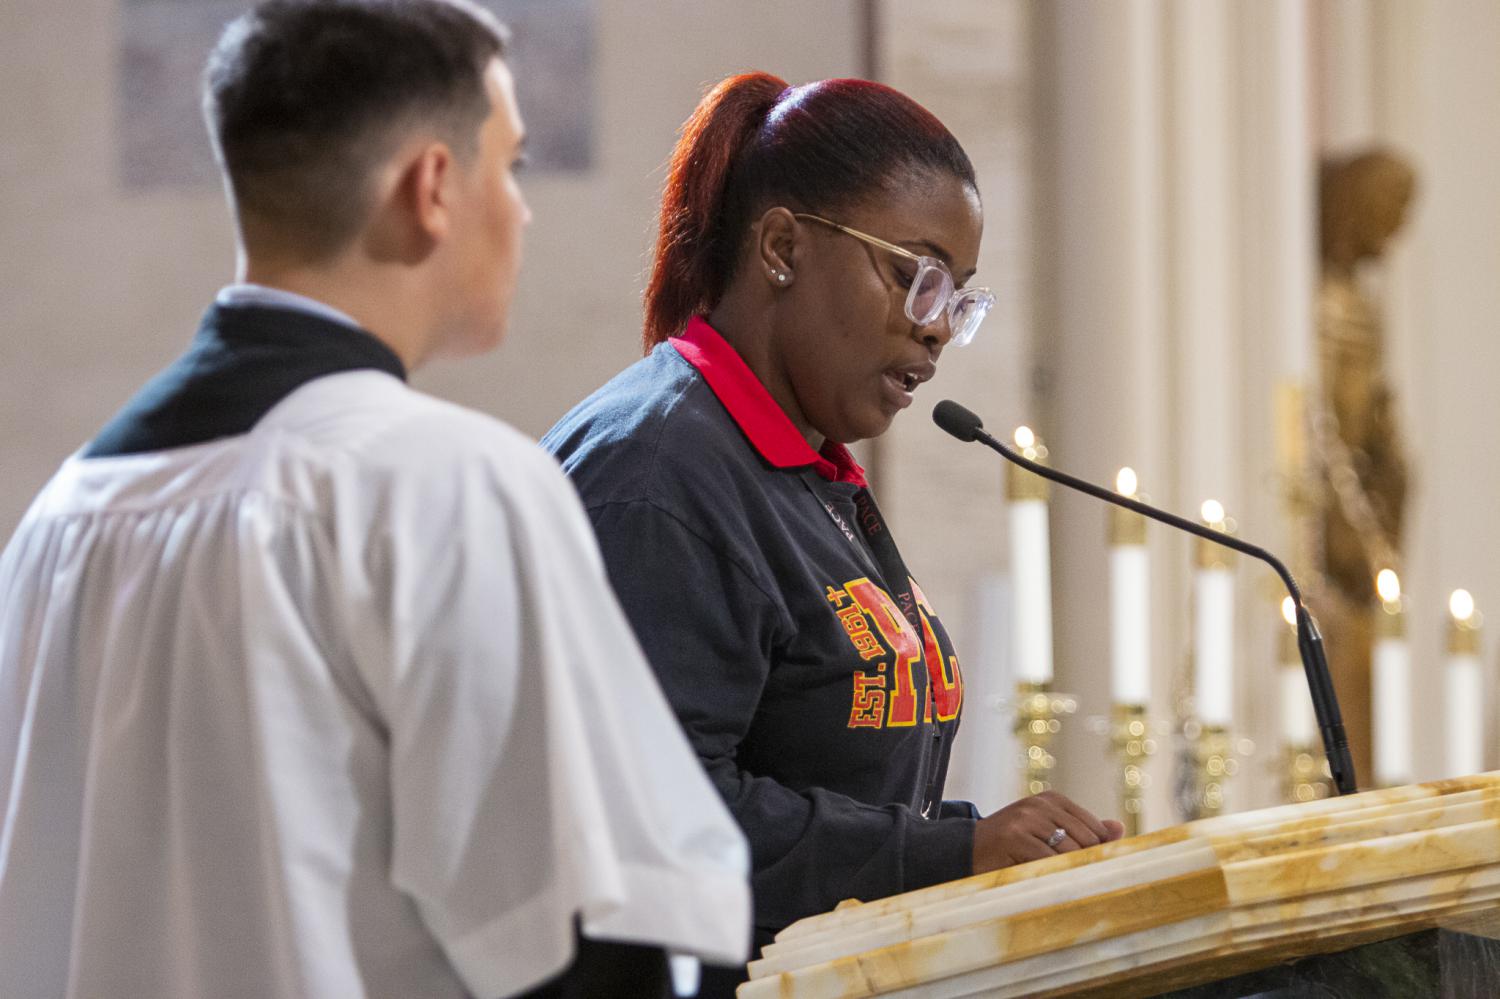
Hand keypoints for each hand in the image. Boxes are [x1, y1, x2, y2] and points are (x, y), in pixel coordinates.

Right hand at [971, 791, 1125, 872]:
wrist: (967, 848)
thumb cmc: (1013, 844)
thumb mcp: (1047, 832)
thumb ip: (1082, 830)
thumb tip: (1119, 828)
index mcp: (1052, 799)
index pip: (1093, 826)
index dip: (1098, 850)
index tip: (1094, 869)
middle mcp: (1040, 804)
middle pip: (1084, 838)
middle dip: (1086, 862)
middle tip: (1083, 881)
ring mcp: (1026, 818)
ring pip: (1068, 850)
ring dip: (1071, 871)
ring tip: (1066, 883)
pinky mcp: (1014, 836)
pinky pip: (1048, 860)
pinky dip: (1054, 874)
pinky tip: (1050, 882)